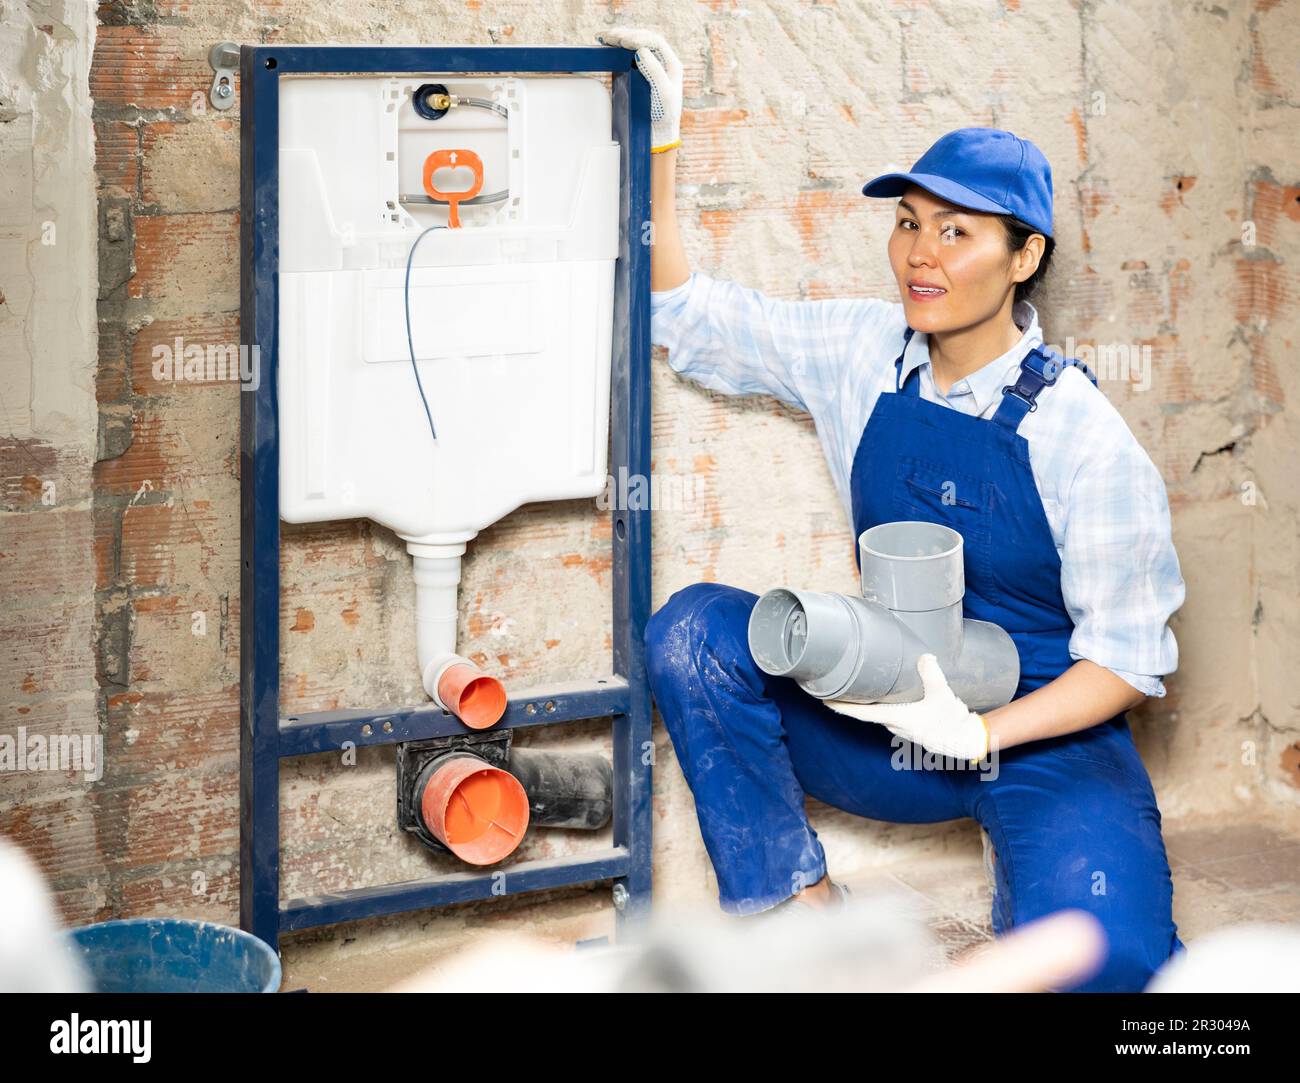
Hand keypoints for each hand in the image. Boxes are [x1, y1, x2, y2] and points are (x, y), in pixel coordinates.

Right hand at [595, 26, 682, 152]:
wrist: (658, 134)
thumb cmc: (664, 116)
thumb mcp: (663, 94)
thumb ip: (654, 71)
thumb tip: (640, 50)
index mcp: (672, 64)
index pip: (655, 41)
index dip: (639, 37)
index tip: (624, 41)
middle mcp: (662, 62)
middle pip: (643, 39)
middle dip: (626, 35)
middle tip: (610, 37)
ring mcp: (651, 66)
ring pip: (635, 45)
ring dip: (620, 39)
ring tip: (605, 38)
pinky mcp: (639, 73)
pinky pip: (628, 54)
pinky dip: (617, 48)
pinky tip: (607, 44)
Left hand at [824, 654, 990, 762]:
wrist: (966, 739)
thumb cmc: (951, 722)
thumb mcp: (942, 696)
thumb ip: (932, 676)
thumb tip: (925, 657)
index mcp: (895, 718)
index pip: (860, 713)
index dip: (841, 706)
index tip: (824, 700)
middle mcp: (894, 725)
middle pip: (864, 712)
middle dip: (849, 701)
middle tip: (832, 687)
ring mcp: (901, 727)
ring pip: (877, 713)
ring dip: (864, 703)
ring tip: (852, 688)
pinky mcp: (910, 725)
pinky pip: (888, 714)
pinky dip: (878, 705)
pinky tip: (880, 695)